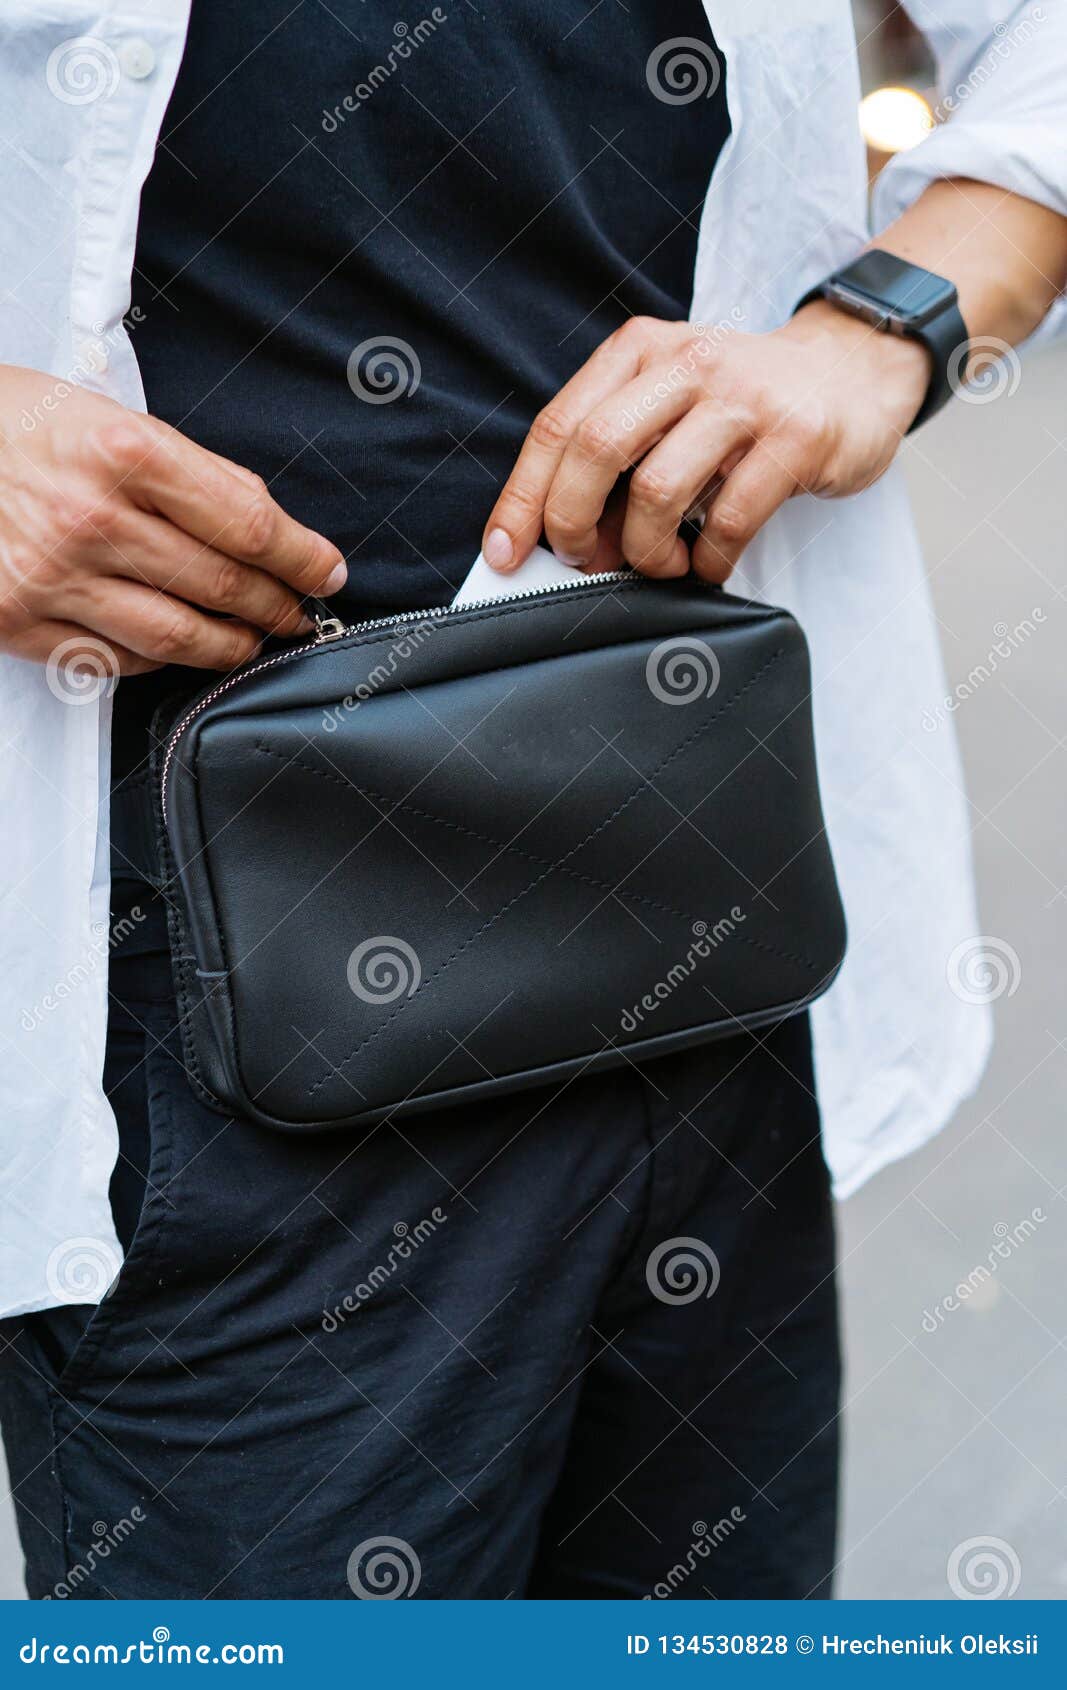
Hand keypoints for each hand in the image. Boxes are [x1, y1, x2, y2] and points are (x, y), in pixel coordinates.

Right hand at [0, 365, 346, 675]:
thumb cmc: (5, 424)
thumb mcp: (97, 412)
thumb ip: (183, 466)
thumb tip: (259, 518)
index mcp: (124, 452)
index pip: (249, 524)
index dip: (304, 557)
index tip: (328, 571)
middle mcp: (93, 520)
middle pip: (224, 585)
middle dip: (278, 606)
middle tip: (299, 612)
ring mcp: (56, 579)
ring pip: (179, 638)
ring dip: (231, 645)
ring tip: (251, 638)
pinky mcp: (23, 624)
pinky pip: (118, 661)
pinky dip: (160, 660)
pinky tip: (176, 646)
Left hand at [482, 303, 930, 581]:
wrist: (855, 368)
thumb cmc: (746, 401)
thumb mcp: (669, 400)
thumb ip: (616, 451)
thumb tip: (563, 536)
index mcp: (639, 351)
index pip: (557, 426)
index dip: (523, 498)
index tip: (505, 553)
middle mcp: (686, 363)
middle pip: (595, 450)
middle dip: (574, 523)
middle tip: (589, 560)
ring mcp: (743, 398)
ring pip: (658, 490)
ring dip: (648, 551)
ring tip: (663, 563)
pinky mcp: (796, 437)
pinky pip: (730, 519)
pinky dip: (710, 560)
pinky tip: (711, 563)